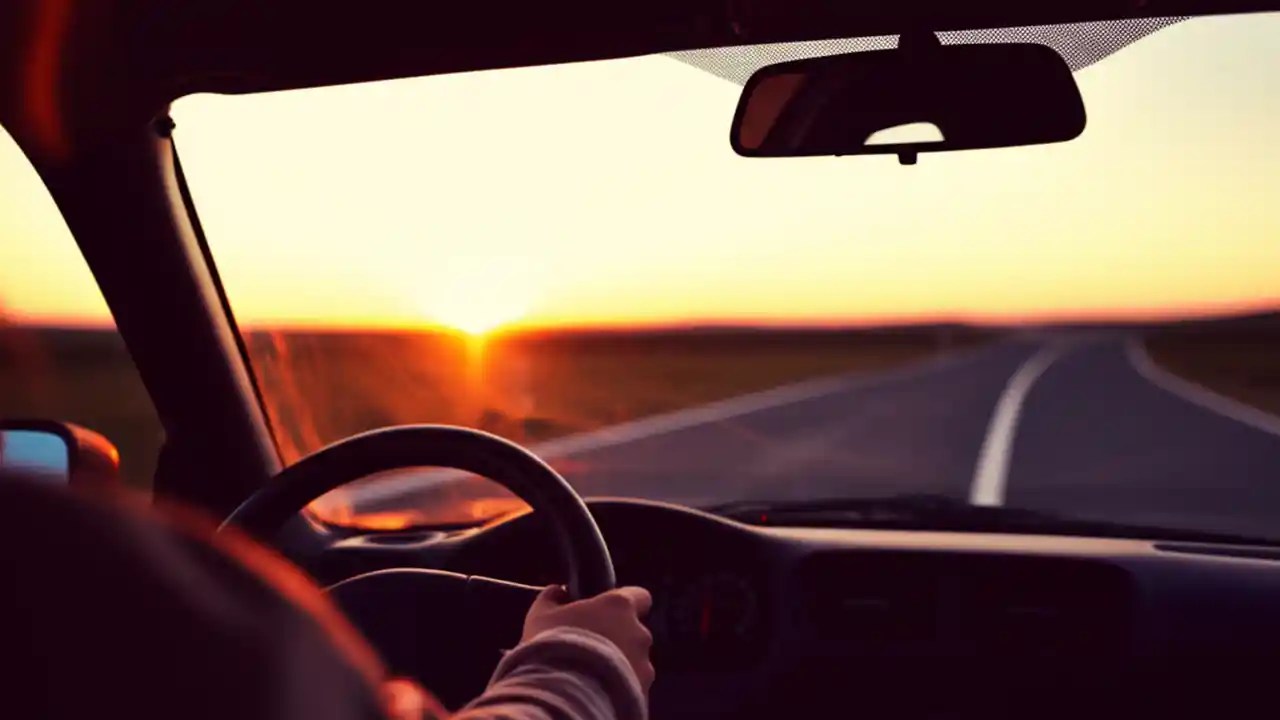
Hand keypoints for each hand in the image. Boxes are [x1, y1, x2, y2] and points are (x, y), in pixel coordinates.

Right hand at [522, 585, 654, 692]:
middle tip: (592, 648)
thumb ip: (552, 598)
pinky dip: (620, 688)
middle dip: (619, 638)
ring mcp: (644, 665)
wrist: (563, 696)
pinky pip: (634, 686)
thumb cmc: (553, 646)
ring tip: (592, 676)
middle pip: (634, 632)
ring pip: (636, 661)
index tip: (608, 611)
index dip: (625, 603)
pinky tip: (597, 693)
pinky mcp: (642, 693)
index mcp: (620, 606)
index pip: (640, 596)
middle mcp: (639, 633)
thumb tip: (557, 592)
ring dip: (621, 664)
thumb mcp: (541, 615)